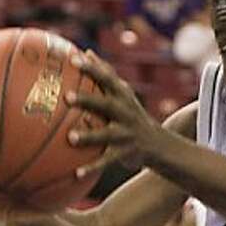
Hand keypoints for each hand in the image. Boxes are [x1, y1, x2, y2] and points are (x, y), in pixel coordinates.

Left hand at [65, 56, 159, 175]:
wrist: (158, 145)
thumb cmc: (132, 114)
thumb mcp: (123, 94)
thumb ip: (105, 75)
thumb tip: (86, 52)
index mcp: (123, 96)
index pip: (107, 78)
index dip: (91, 68)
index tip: (73, 59)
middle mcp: (125, 113)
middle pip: (106, 104)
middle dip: (88, 100)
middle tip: (67, 97)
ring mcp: (126, 133)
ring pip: (107, 134)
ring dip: (89, 136)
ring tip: (71, 138)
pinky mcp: (125, 153)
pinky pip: (107, 161)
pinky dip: (92, 167)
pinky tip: (76, 173)